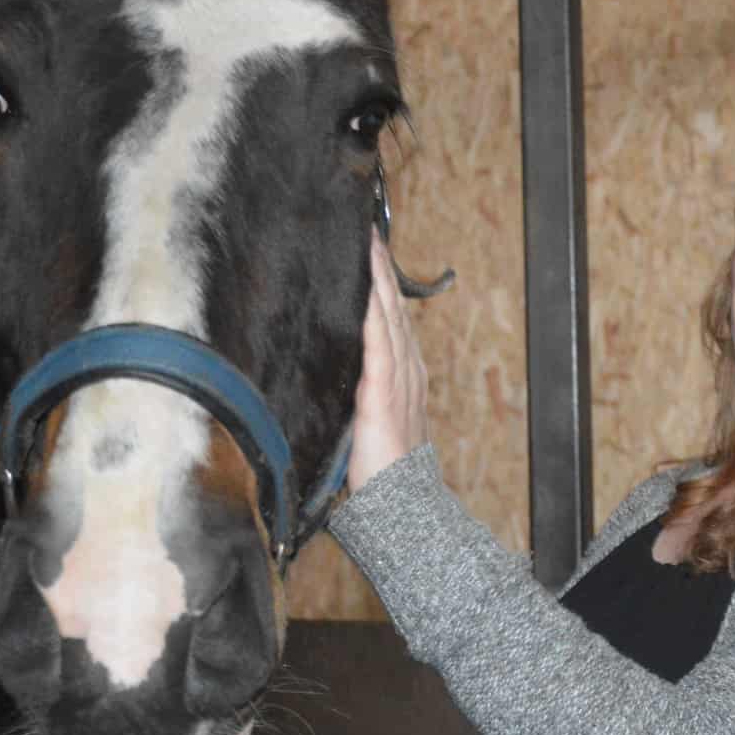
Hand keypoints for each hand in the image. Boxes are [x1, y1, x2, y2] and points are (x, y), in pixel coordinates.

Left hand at [347, 231, 430, 492]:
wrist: (400, 505)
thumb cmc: (379, 471)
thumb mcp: (365, 421)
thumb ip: (356, 394)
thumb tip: (329, 372)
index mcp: (402, 376)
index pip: (390, 320)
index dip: (381, 283)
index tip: (369, 249)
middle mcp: (405, 370)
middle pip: (392, 309)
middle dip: (380, 268)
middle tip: (366, 229)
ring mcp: (398, 380)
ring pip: (388, 317)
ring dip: (378, 279)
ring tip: (367, 243)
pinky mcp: (383, 393)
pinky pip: (379, 344)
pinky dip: (374, 312)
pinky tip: (367, 288)